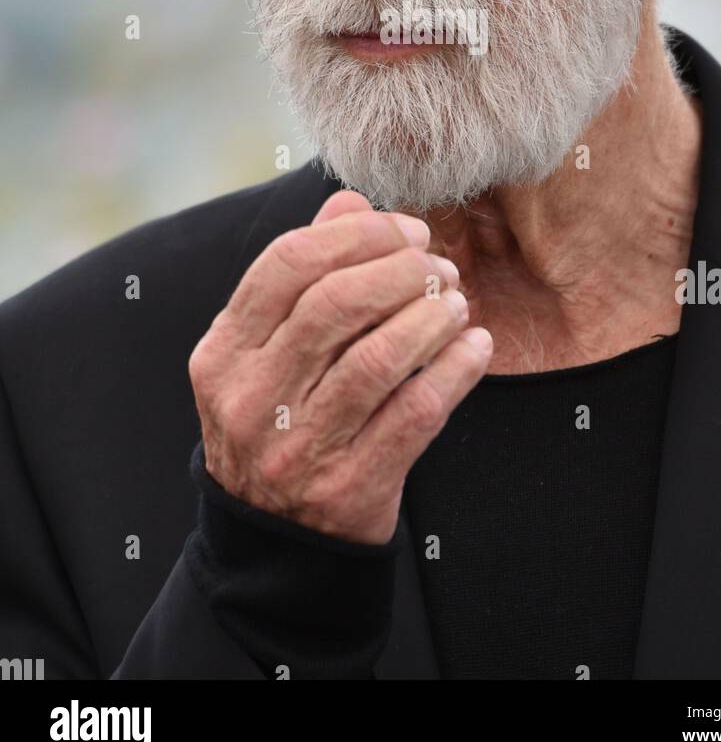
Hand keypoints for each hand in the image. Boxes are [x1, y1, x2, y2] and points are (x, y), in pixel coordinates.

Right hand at [189, 190, 492, 542]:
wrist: (277, 541)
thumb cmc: (282, 416)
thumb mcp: (268, 349)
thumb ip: (305, 271)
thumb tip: (351, 201)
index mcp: (223, 354)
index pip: (287, 264)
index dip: (356, 234)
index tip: (406, 229)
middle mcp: (251, 400)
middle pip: (334, 305)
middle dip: (400, 271)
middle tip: (438, 264)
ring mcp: (297, 448)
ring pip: (377, 359)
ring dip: (430, 317)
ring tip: (457, 302)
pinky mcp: (350, 487)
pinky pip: (416, 414)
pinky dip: (455, 372)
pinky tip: (475, 347)